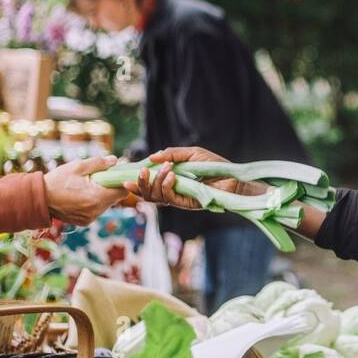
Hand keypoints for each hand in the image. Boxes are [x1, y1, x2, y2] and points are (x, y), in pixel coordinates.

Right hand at [44, 156, 125, 225]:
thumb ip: (98, 163)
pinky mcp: (84, 222)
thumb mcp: (78, 167)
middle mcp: (96, 211)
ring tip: (90, 186)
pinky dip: (94, 203)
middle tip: (102, 178)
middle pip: (115, 199)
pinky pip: (96, 211)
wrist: (39, 199)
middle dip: (112, 187)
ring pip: (106, 205)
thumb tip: (115, 160)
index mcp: (97, 197)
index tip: (119, 174)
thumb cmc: (58, 181)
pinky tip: (83, 196)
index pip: (122, 192)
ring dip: (103, 196)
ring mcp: (90, 218)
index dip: (122, 182)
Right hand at [123, 146, 268, 211]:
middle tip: (143, 171)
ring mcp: (178, 199)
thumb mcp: (190, 154)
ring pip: (156, 197)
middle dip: (142, 183)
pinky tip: (172, 175)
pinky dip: (167, 186)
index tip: (126, 176)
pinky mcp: (186, 204)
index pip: (148, 185)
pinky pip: (170, 198)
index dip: (136, 183)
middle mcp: (172, 192)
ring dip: (156, 182)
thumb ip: (170, 154)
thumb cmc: (213, 165)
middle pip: (148, 194)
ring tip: (165, 169)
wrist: (231, 177)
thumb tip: (151, 157)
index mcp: (170, 181)